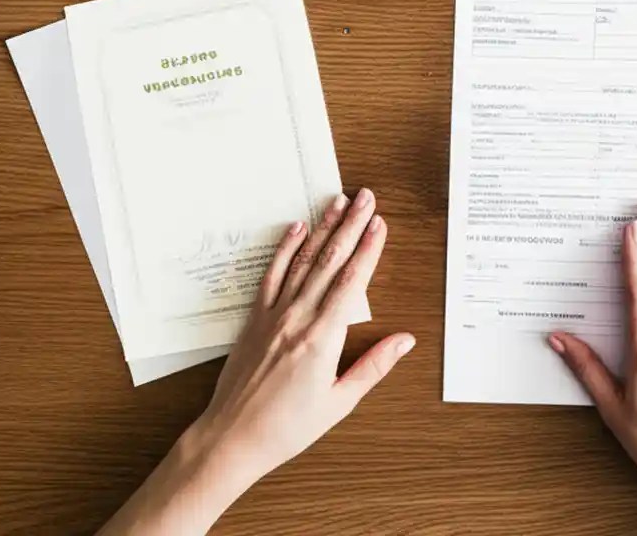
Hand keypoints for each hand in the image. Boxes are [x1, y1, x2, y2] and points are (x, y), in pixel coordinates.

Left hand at [194, 188, 413, 481]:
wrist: (232, 438)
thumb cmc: (286, 428)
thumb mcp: (339, 402)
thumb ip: (373, 366)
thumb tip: (404, 340)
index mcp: (322, 340)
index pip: (352, 283)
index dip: (368, 250)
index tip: (380, 225)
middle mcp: (297, 320)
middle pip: (330, 263)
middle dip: (351, 227)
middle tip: (366, 198)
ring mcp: (273, 317)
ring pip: (303, 262)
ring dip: (323, 229)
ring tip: (338, 203)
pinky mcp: (254, 320)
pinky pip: (271, 276)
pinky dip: (285, 250)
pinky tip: (296, 230)